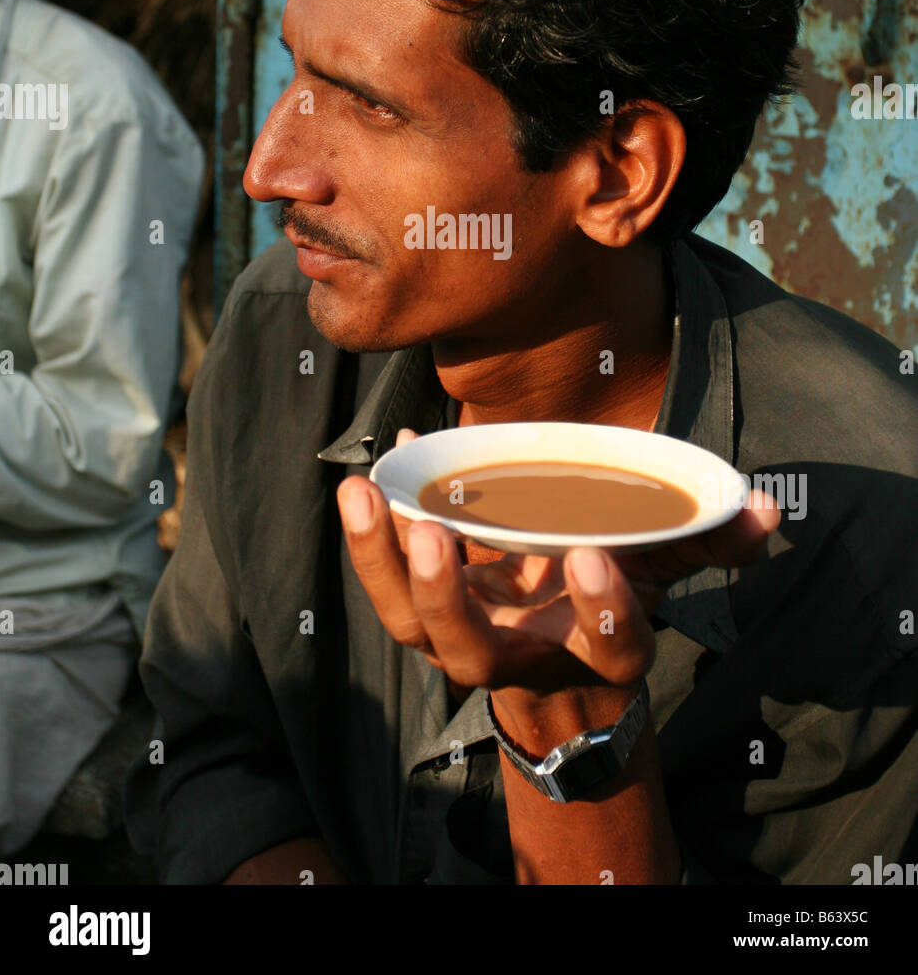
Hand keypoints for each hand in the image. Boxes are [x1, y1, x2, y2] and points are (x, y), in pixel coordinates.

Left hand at [337, 429, 780, 697]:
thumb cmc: (607, 598)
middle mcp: (518, 657)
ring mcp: (461, 639)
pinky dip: (375, 532)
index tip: (591, 558)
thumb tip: (766, 508)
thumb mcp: (660, 569)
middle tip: (435, 533)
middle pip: (469, 651)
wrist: (554, 657)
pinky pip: (388, 580)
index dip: (604, 613)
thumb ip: (706, 540)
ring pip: (408, 622)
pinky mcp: (424, 613)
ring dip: (382, 560)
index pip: (608, 649)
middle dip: (448, 597)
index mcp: (593, 654)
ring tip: (365, 494)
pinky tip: (376, 472)